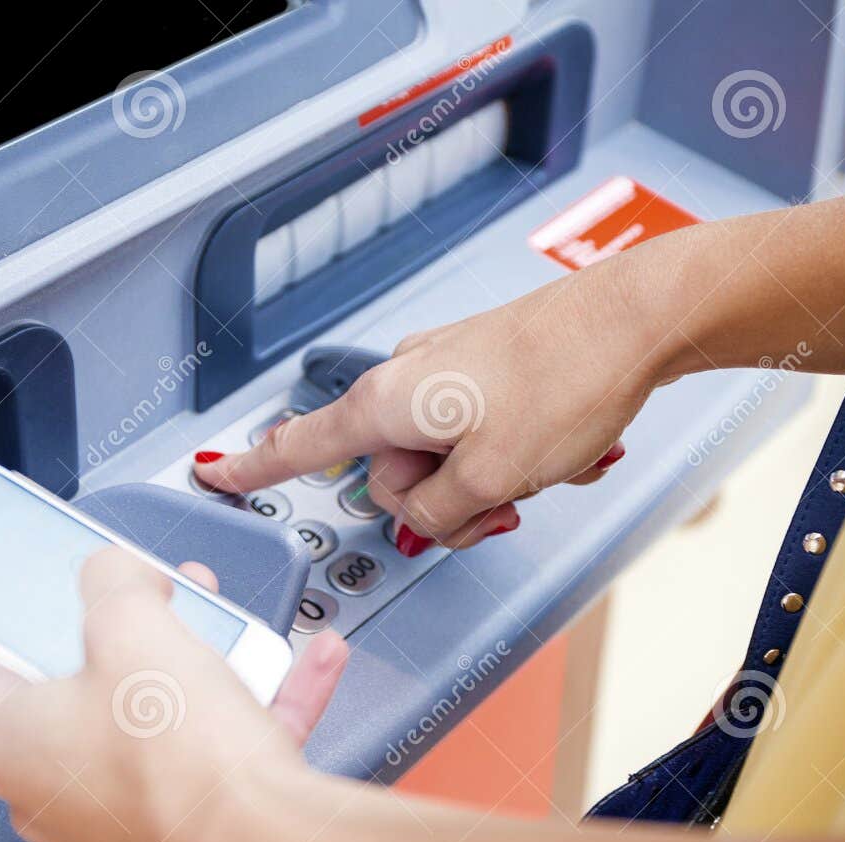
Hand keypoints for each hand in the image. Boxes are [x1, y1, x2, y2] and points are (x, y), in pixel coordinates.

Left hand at [0, 549, 346, 841]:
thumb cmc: (180, 767)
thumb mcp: (132, 627)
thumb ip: (114, 582)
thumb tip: (116, 575)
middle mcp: (45, 786)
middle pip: (56, 683)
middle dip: (102, 626)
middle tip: (131, 591)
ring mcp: (112, 812)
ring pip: (141, 714)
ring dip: (183, 660)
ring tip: (222, 623)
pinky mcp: (177, 827)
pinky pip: (207, 750)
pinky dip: (245, 705)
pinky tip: (297, 670)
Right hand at [192, 254, 679, 553]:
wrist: (635, 320)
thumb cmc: (566, 379)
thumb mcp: (492, 477)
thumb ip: (440, 514)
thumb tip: (426, 519)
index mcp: (386, 404)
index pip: (299, 449)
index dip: (250, 470)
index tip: (209, 475)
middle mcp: (405, 378)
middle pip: (392, 477)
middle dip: (445, 506)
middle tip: (502, 504)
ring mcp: (445, 370)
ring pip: (441, 461)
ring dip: (488, 483)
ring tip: (542, 468)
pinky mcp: (483, 369)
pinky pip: (477, 435)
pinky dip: (511, 455)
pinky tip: (559, 448)